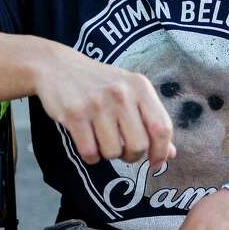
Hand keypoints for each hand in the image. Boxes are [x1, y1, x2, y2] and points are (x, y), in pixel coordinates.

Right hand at [31, 45, 175, 167]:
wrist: (58, 66)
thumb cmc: (99, 84)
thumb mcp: (130, 93)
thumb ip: (151, 120)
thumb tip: (170, 153)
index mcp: (140, 87)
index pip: (161, 127)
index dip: (161, 151)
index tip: (156, 163)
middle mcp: (121, 93)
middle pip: (138, 146)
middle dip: (131, 156)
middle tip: (122, 149)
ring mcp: (97, 103)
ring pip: (113, 152)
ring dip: (108, 154)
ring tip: (101, 139)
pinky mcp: (75, 114)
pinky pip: (90, 153)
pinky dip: (90, 156)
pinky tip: (87, 142)